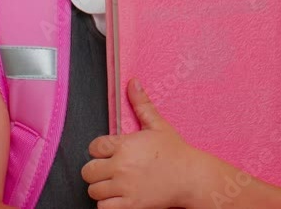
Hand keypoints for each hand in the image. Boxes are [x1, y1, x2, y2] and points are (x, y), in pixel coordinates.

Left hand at [82, 78, 203, 208]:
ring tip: (114, 184)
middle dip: (97, 170)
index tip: (109, 153)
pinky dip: (107, 204)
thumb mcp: (158, 125)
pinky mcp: (131, 205)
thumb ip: (141, 104)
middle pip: (88, 170)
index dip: (100, 150)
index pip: (94, 147)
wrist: (192, 178)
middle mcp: (122, 166)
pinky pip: (103, 208)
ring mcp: (125, 187)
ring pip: (94, 190)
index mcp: (126, 144)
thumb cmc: (175, 152)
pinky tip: (118, 197)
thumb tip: (132, 82)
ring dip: (102, 188)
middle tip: (109, 170)